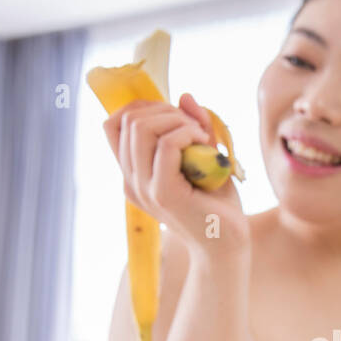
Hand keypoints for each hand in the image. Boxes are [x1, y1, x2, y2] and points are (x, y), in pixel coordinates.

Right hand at [102, 92, 249, 254]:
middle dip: (164, 109)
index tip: (172, 114)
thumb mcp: (205, 156)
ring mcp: (144, 188)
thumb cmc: (218, 205)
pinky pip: (167, 146)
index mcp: (134, 174)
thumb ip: (194, 127)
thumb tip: (185, 96)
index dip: (140, 107)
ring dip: (176, 120)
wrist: (228, 245)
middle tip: (195, 127)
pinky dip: (188, 134)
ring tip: (201, 136)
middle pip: (128, 120)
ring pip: (141, 128)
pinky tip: (206, 146)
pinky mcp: (163, 194)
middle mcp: (132, 181)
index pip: (113, 125)